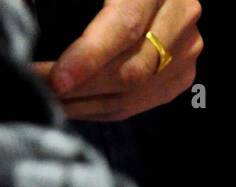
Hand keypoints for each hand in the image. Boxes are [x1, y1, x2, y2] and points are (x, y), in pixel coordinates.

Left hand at [32, 0, 202, 121]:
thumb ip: (70, 3)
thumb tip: (29, 19)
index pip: (125, 28)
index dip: (89, 57)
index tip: (57, 79)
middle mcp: (181, 17)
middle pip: (134, 69)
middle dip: (84, 88)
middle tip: (43, 92)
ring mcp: (188, 48)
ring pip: (138, 91)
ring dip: (90, 103)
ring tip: (53, 103)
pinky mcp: (184, 71)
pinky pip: (144, 101)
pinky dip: (106, 107)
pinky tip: (77, 106)